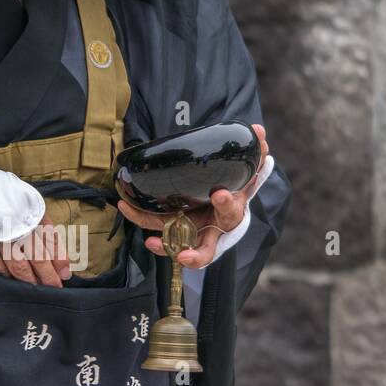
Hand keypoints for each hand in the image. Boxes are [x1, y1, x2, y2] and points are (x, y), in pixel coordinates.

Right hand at [0, 212, 71, 285]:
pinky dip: (9, 276)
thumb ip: (38, 222)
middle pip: (38, 256)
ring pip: (19, 266)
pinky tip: (16, 283)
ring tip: (38, 290)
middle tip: (55, 288)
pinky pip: (0, 267)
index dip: (59, 258)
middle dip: (48, 275)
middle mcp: (17, 224)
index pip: (51, 238)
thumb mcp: (20, 201)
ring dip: (30, 281)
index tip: (65, 273)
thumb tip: (53, 249)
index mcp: (29, 210)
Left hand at [117, 124, 269, 269]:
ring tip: (151, 244)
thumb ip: (255, 153)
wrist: (225, 201)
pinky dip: (142, 220)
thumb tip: (258, 129)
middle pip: (205, 251)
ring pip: (176, 246)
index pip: (230, 209)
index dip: (225, 203)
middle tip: (185, 257)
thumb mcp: (247, 171)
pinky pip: (157, 228)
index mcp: (230, 213)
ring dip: (164, 247)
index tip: (220, 194)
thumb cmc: (234, 188)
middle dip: (196, 256)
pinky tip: (127, 208)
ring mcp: (190, 232)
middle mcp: (209, 230)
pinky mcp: (173, 227)